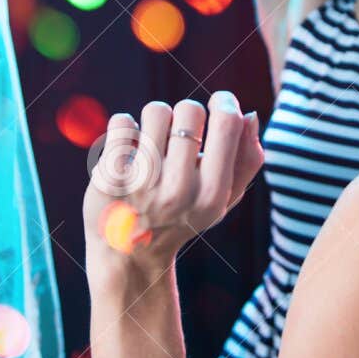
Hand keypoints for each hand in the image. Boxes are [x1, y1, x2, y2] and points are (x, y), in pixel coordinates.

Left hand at [83, 93, 263, 266]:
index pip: (227, 122)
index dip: (225, 102)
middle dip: (186, 115)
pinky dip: (125, 130)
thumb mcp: (222, 200)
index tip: (218, 104)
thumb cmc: (181, 218)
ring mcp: (142, 183)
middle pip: (190, 109)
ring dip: (155, 121)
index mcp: (213, 193)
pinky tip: (127, 153)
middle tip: (178, 136)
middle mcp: (179, 189)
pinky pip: (122, 122)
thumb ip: (246, 161)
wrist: (127, 255)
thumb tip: (249, 116)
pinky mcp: (109, 177)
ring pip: (156, 111)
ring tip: (153, 144)